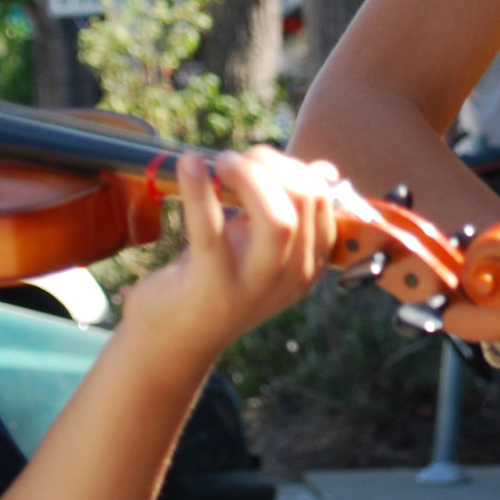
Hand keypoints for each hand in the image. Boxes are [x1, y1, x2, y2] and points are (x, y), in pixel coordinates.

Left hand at [120, 148, 339, 367]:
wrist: (174, 338)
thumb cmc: (219, 279)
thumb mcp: (260, 245)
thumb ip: (289, 209)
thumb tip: (325, 171)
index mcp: (309, 263)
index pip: (323, 200)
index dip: (293, 167)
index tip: (259, 162)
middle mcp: (292, 277)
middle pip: (306, 200)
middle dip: (271, 164)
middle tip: (234, 160)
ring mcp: (255, 286)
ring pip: (278, 219)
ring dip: (250, 176)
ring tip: (221, 162)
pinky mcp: (212, 286)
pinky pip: (211, 231)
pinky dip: (199, 190)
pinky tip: (189, 164)